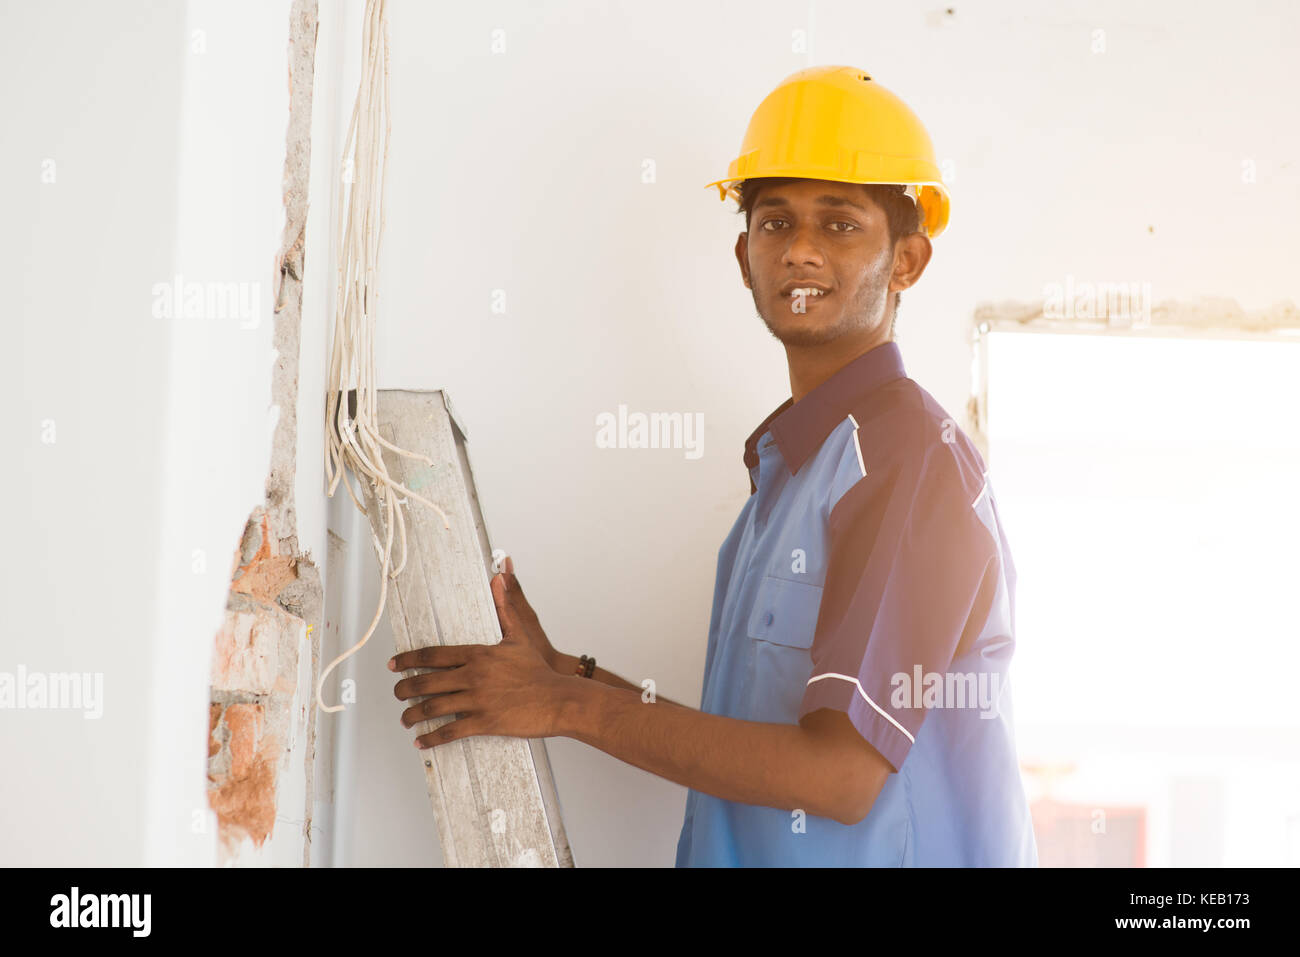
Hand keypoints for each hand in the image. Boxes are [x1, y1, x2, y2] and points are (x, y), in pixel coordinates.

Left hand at [389, 562, 572, 747]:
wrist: (558, 698)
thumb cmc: (539, 670)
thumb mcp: (519, 636)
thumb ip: (505, 608)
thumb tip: (499, 579)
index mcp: (478, 654)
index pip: (432, 655)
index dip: (408, 660)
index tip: (394, 665)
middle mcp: (473, 676)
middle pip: (425, 682)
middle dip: (404, 689)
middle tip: (397, 693)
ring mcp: (477, 700)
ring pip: (432, 707)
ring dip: (413, 715)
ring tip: (405, 719)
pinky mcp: (484, 722)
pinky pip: (450, 730)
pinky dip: (432, 738)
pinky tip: (421, 741)